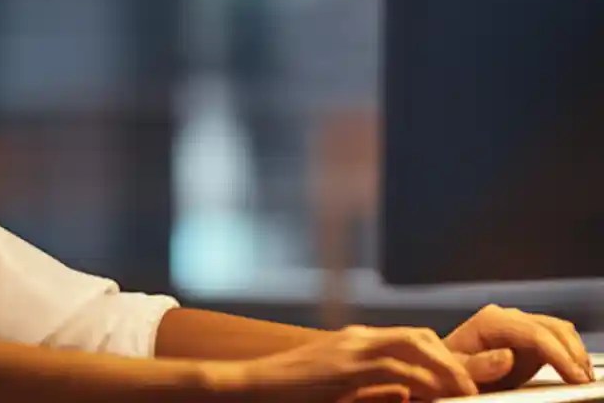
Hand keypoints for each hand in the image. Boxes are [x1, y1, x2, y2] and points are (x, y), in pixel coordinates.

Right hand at [216, 325, 478, 401]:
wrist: (252, 386)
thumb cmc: (292, 392)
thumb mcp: (338, 389)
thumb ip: (372, 389)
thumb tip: (404, 395)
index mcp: (356, 342)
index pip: (412, 339)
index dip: (443, 357)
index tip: (467, 379)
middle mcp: (357, 339)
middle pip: (419, 336)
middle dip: (453, 357)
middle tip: (478, 384)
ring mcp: (349, 350)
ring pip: (413, 346)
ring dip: (446, 367)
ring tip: (468, 390)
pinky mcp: (343, 368)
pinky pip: (393, 368)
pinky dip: (421, 379)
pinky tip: (437, 394)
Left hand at [445, 304, 592, 389]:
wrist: (443, 368)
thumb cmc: (446, 369)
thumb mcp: (456, 370)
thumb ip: (479, 365)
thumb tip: (507, 355)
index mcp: (489, 321)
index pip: (534, 333)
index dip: (558, 354)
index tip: (574, 376)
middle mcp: (506, 317)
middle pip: (551, 327)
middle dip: (572, 352)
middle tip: (583, 380)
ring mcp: (517, 324)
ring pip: (558, 329)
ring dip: (574, 351)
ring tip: (583, 377)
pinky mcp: (527, 336)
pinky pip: (555, 337)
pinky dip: (569, 352)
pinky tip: (575, 371)